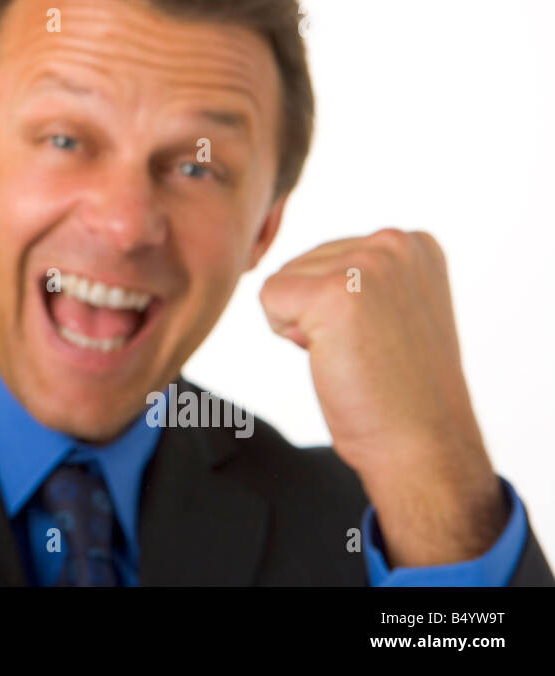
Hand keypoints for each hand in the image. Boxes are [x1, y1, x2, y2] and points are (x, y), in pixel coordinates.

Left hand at [259, 228, 507, 565]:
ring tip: (353, 355)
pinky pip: (268, 297)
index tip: (378, 337)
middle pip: (302, 263)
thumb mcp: (395, 308)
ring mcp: (368, 265)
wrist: (422, 446)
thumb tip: (296, 269)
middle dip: (316, 312)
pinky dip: (284, 332)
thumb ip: (364, 275)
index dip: (336, 305)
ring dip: (303, 324)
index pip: (328, 255)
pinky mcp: (334, 293)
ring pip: (283, 280)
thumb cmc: (400, 389)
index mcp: (414, 244)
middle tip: (364, 351)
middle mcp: (396, 243)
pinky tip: (330, 356)